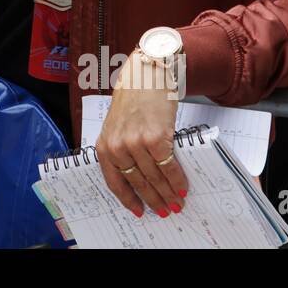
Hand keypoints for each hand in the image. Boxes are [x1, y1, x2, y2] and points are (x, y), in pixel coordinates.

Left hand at [96, 52, 187, 217]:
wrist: (146, 75)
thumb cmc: (133, 99)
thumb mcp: (117, 126)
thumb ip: (123, 149)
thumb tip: (141, 177)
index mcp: (104, 146)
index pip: (114, 182)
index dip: (128, 199)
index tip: (139, 211)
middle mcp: (117, 146)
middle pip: (137, 182)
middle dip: (153, 200)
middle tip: (165, 211)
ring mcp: (136, 143)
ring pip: (154, 178)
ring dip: (168, 194)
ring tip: (177, 203)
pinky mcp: (155, 138)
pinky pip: (168, 166)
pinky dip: (178, 180)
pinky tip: (183, 187)